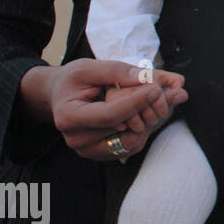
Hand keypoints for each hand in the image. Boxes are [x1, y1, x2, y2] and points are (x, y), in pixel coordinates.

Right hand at [19, 59, 187, 161]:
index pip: (109, 115)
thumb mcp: (88, 68)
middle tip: (162, 91)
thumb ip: (115, 71)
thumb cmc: (74, 81)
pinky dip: (143, 129)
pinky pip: (132, 146)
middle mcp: (77, 139)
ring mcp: (90, 150)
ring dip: (147, 120)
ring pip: (132, 140)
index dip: (135, 102)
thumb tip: (144, 78)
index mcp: (68, 117)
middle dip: (145, 108)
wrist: (61, 97)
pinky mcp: (103, 155)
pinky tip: (143, 112)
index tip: (155, 88)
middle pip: (122, 127)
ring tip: (151, 100)